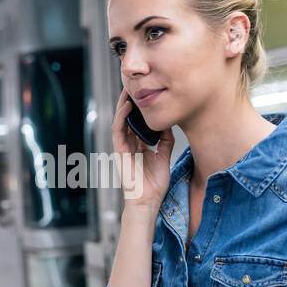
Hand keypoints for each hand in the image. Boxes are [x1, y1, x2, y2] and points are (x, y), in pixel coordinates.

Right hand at [111, 85, 174, 209]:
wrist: (148, 201)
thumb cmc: (154, 184)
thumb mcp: (164, 157)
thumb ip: (165, 141)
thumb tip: (169, 125)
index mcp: (138, 145)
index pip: (137, 122)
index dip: (140, 108)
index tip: (147, 93)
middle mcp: (129, 144)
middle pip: (127, 118)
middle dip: (130, 102)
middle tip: (135, 85)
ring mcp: (123, 147)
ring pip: (120, 120)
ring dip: (123, 105)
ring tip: (128, 89)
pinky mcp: (119, 152)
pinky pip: (118, 131)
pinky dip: (121, 117)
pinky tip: (127, 106)